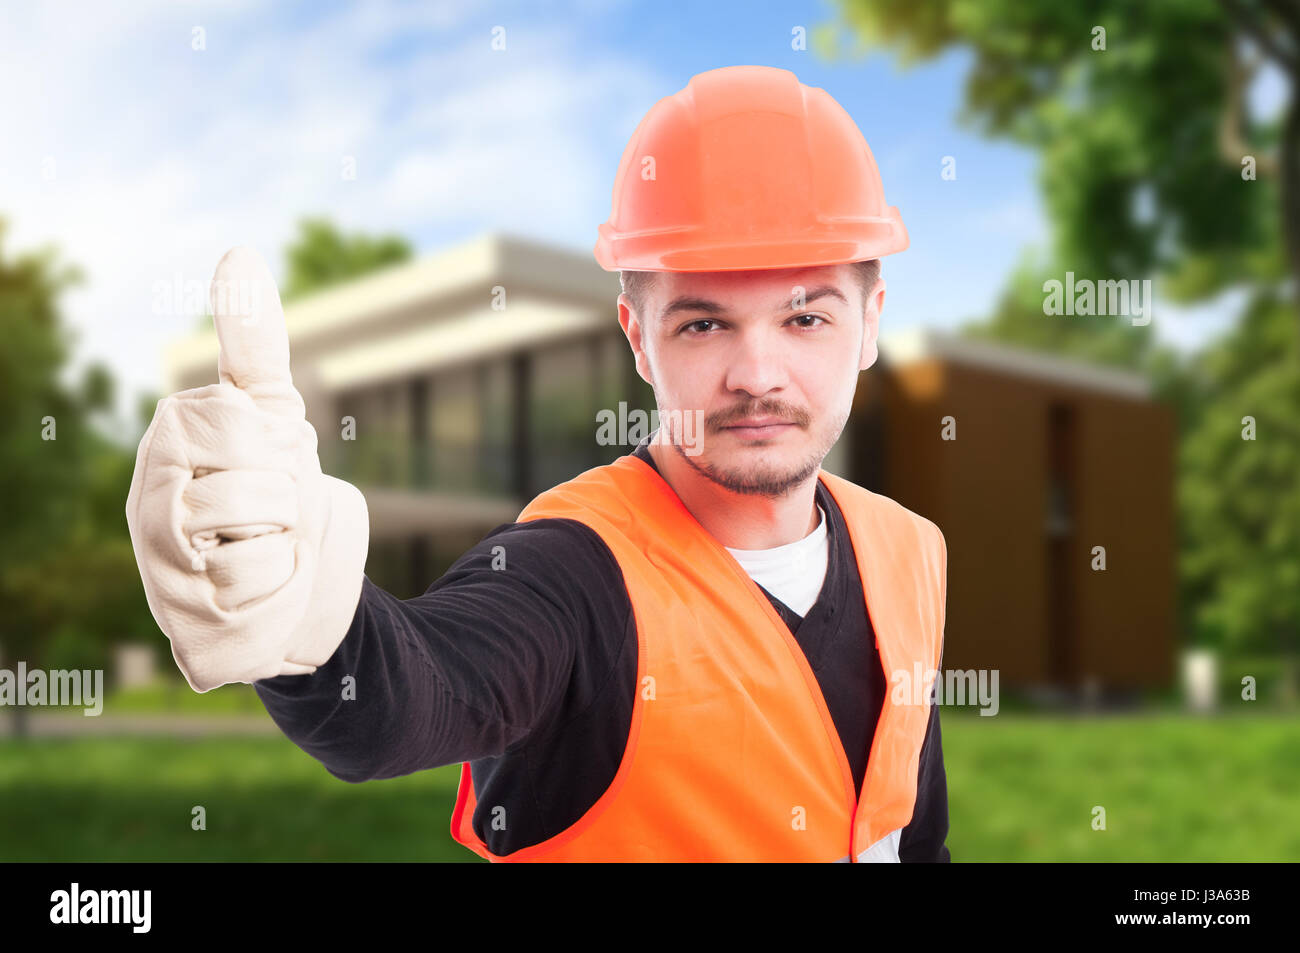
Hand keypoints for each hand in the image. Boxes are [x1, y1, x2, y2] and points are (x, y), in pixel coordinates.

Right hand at [126, 246, 368, 691]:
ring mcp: (161, 568)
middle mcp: (148, 503)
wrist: (304, 591)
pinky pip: (256, 591)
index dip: (278, 445)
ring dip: (286, 548)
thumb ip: (252, 341)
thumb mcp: (274, 416)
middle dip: (287, 500)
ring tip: (267, 554)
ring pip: (255, 538)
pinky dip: (280, 592)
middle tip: (273, 516)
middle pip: (255, 482)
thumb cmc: (278, 495)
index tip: (269, 462)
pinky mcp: (186, 624)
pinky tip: (262, 597)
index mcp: (167, 443)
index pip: (241, 422)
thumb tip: (237, 252)